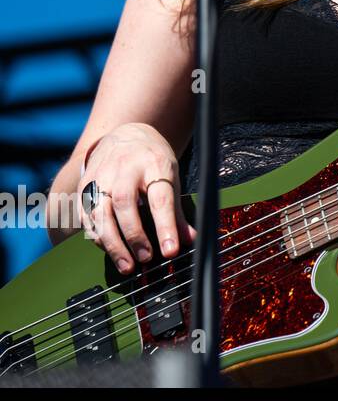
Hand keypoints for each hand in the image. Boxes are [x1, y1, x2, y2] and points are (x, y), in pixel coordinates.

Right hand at [79, 123, 196, 274]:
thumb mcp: (171, 176)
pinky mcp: (84, 186)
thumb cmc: (152, 161)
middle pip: (126, 204)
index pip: (161, 198)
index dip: (166, 226)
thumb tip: (189, 239)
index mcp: (154, 164)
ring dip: (112, 243)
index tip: (171, 250)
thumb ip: (177, 210)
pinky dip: (98, 237)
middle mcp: (125, 169)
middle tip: (146, 259)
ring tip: (127, 265)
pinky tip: (109, 250)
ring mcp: (101, 176)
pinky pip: (87, 216)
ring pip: (100, 212)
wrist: (125, 135)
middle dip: (135, 235)